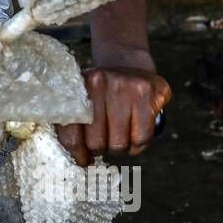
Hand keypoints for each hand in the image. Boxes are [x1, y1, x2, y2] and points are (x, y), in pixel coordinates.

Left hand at [57, 64, 171, 167]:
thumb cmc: (100, 91)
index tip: (83, 160)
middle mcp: (101, 83)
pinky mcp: (150, 93)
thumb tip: (80, 159)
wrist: (127, 62)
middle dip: (99, 149)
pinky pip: (142, 138)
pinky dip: (137, 145)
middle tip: (103, 143)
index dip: (77, 153)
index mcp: (78, 87)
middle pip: (97, 143)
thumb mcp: (81, 98)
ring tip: (119, 137)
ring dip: (119, 148)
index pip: (72, 133)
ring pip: (120, 144)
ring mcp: (127, 87)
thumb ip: (74, 123)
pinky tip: (134, 137)